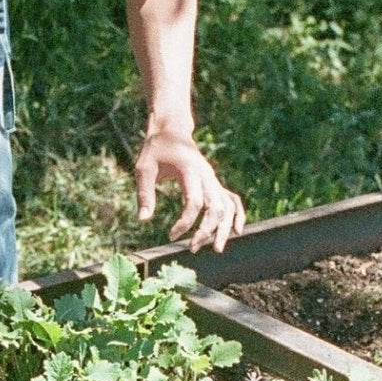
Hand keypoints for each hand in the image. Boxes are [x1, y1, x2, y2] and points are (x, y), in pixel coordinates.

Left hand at [135, 127, 245, 252]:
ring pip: (227, 206)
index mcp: (189, 171)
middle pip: (216, 207)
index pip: (194, 202)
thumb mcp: (144, 169)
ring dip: (223, 228)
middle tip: (192, 248)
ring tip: (216, 249)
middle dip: (207, 231)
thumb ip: (144, 194)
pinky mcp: (214, 182)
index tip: (171, 235)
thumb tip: (144, 220)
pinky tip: (237, 231)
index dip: (185, 223)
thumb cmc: (156, 150)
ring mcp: (213, 179)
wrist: (172, 131)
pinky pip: (232, 199)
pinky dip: (237, 214)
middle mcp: (207, 176)